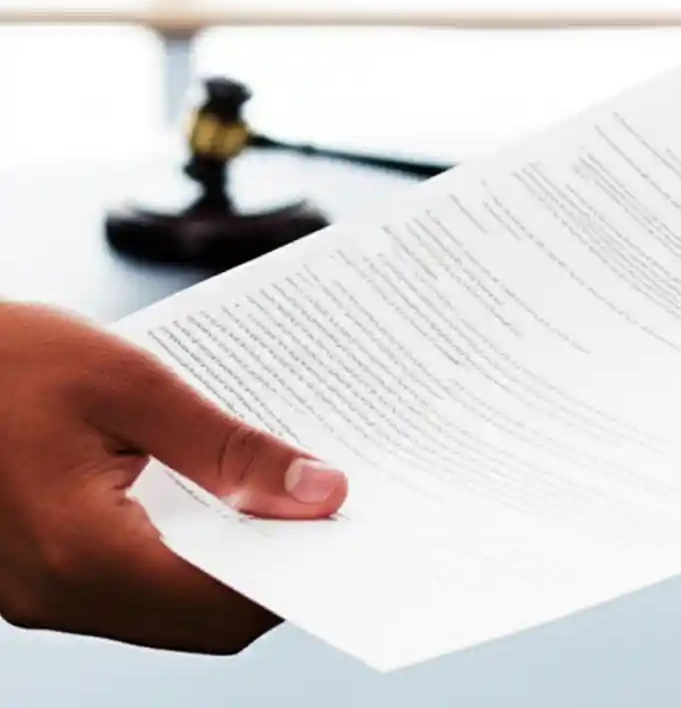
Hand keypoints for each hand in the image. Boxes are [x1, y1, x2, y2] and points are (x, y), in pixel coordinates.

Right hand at [0, 303, 346, 653]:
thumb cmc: (5, 358)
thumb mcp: (131, 386)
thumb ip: (230, 447)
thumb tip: (321, 492)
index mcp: (83, 553)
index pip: (226, 602)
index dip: (298, 574)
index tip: (347, 530)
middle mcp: (58, 593)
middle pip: (204, 619)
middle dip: (274, 574)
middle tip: (325, 511)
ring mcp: (40, 592)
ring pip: (169, 610)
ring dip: (232, 568)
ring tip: (282, 503)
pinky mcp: (36, 574)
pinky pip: (131, 588)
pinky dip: (185, 558)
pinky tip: (217, 504)